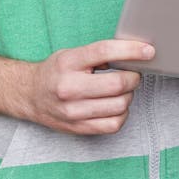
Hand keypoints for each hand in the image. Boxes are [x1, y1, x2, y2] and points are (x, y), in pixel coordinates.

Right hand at [24, 39, 154, 135]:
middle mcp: (69, 87)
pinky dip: (122, 114)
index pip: (104, 51)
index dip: (131, 50)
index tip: (148, 50)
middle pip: (117, 83)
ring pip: (119, 105)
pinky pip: (113, 124)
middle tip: (132, 74)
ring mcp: (74, 111)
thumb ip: (98, 54)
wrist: (30, 95)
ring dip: (128, 96)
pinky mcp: (79, 128)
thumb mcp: (71, 54)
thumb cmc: (55, 72)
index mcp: (68, 62)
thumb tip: (132, 54)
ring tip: (122, 90)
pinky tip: (115, 105)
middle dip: (133, 77)